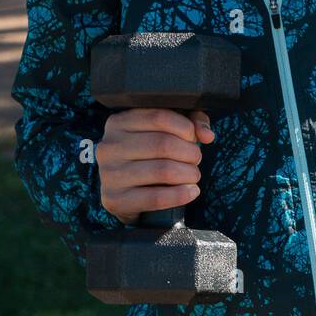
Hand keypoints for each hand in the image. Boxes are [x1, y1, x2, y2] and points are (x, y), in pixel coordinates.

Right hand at [95, 108, 214, 225]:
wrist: (125, 192)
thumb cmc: (149, 155)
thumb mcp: (166, 131)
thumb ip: (191, 122)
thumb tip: (207, 135)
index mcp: (118, 122)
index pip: (159, 117)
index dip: (185, 127)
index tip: (193, 137)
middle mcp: (109, 146)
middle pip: (162, 144)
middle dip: (189, 153)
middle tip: (196, 159)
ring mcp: (109, 174)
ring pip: (162, 170)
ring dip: (188, 174)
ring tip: (193, 175)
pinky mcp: (115, 199)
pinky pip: (156, 198)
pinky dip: (180, 195)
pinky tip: (191, 192)